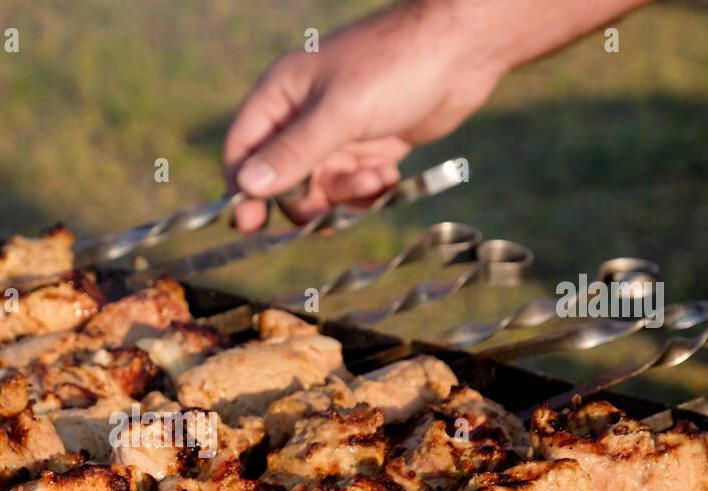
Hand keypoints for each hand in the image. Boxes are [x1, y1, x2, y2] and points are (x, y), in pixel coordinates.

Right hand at [223, 1, 506, 230]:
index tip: (252, 224)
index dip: (243, 188)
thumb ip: (293, 152)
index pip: (244, 149)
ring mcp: (338, 131)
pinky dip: (368, 191)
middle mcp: (304, 115)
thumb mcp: (339, 112)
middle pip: (283, 178)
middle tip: (327, 213)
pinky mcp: (369, 145)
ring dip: (344, 196)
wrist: (464, 49)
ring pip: (321, 187)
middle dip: (306, 199)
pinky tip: (390, 178)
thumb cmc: (396, 65)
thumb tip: (248, 185)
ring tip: (374, 181)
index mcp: (283, 95)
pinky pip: (354, 185)